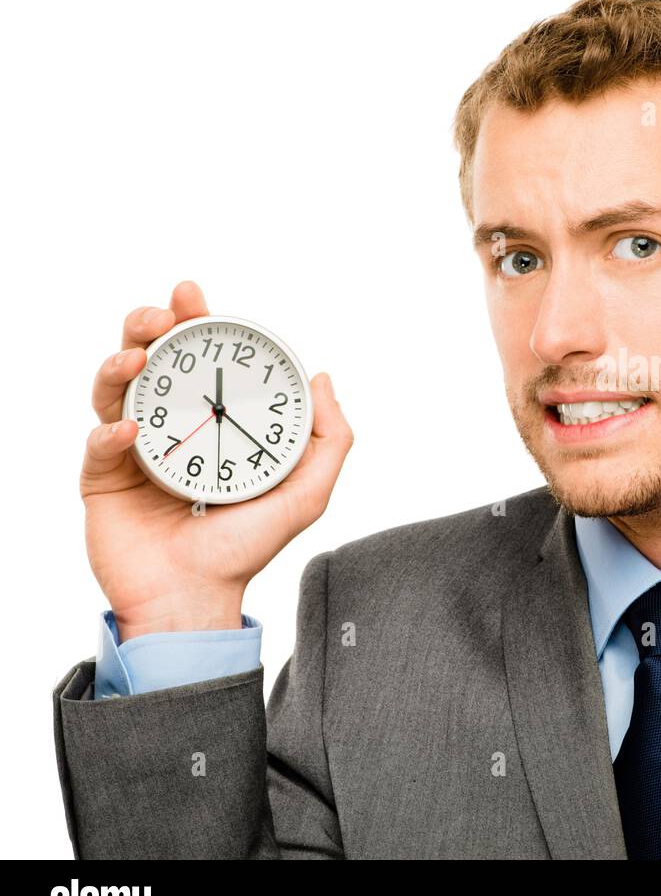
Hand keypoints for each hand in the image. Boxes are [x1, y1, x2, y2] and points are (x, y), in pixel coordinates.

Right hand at [80, 281, 353, 640]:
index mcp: (214, 422)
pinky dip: (110, 432)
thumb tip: (322, 378)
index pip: (201, 358)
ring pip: (113, 389)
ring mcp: (133, 451)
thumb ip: (328, 438)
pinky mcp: (103, 479)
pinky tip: (128, 430)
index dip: (197, 323)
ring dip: (120, 364)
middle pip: (150, 359)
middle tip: (162, 314)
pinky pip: (98, 445)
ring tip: (138, 357)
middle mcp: (171, 427)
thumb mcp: (306, 492)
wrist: (197, 600)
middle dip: (149, 325)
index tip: (197, 296)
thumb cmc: (247, 548)